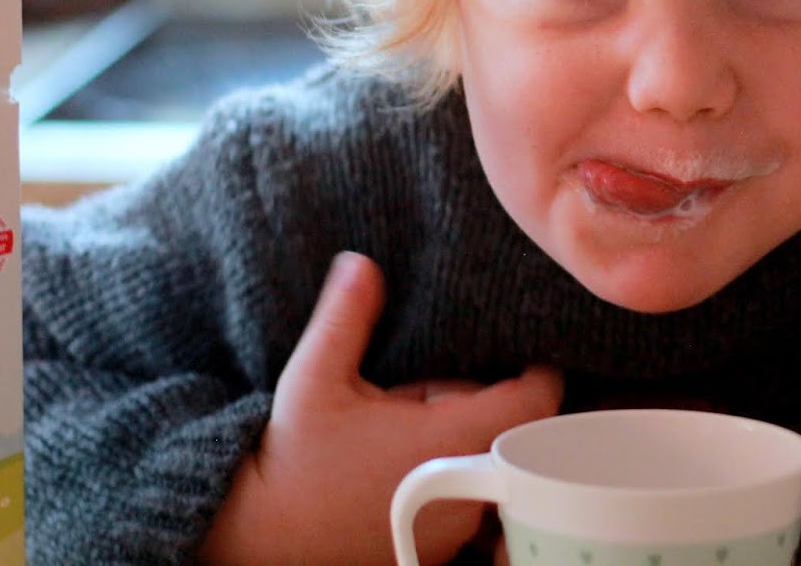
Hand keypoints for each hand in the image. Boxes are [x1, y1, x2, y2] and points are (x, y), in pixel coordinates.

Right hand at [200, 252, 562, 565]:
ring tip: (412, 432)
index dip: (537, 372)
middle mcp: (466, 492)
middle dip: (486, 403)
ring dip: (467, 441)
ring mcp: (456, 527)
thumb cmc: (293, 462)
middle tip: (433, 392)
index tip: (519, 352)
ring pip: (491, 464)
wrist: (263, 540)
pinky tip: (406, 469)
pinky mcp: (441, 549)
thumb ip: (346, 317)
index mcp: (449, 441)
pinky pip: (469, 500)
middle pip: (513, 429)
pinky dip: (452, 477)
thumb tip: (360, 262)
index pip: (536, 401)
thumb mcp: (315, 379)